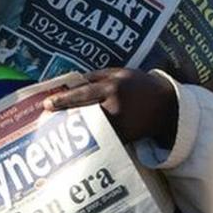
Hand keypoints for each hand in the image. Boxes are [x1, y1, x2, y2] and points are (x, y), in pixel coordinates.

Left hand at [43, 69, 177, 146]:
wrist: (167, 106)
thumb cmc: (140, 85)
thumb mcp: (119, 73)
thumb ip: (96, 77)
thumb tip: (72, 83)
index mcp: (113, 88)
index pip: (83, 94)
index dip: (64, 100)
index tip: (46, 104)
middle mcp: (115, 108)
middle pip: (82, 114)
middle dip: (64, 117)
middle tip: (45, 119)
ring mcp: (119, 125)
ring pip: (90, 129)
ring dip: (73, 129)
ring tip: (56, 128)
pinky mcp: (123, 138)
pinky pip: (101, 137)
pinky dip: (88, 137)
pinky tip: (76, 136)